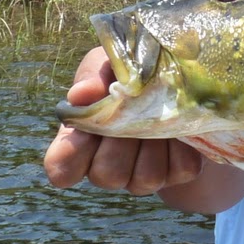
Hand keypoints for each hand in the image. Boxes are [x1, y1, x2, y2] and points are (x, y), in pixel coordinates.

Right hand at [44, 46, 205, 195]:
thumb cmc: (131, 72)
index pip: (61, 168)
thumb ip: (94, 76)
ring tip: (159, 115)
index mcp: (81, 141)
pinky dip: (183, 144)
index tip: (88, 128)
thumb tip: (81, 95)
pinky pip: (180, 168)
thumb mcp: (110, 64)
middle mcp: (108, 167)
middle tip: (133, 111)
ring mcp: (142, 177)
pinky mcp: (178, 173)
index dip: (71, 153)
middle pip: (106, 175)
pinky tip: (179, 126)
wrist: (179, 77)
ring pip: (144, 178)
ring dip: (154, 142)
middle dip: (122, 140)